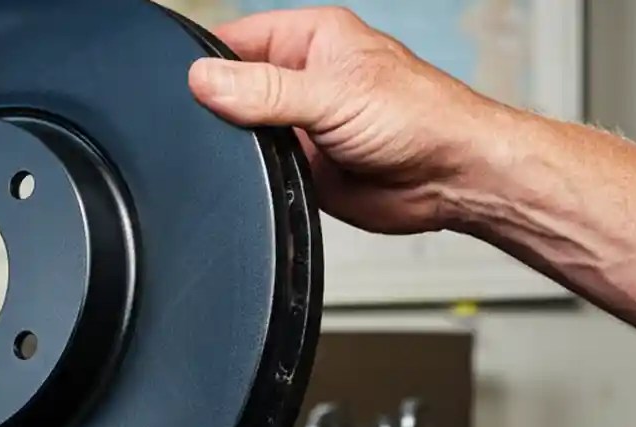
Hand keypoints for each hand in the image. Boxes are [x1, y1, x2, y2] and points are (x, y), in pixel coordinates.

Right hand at [188, 7, 507, 234]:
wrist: (452, 178)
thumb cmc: (421, 117)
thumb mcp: (333, 93)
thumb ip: (266, 91)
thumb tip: (204, 80)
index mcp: (310, 39)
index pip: (236, 39)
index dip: (205, 60)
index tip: (183, 84)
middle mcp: (301, 78)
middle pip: (232, 87)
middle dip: (217, 107)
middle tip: (215, 126)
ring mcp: (299, 124)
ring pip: (242, 132)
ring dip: (237, 145)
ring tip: (250, 152)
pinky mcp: (301, 166)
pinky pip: (259, 170)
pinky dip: (252, 177)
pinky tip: (255, 178)